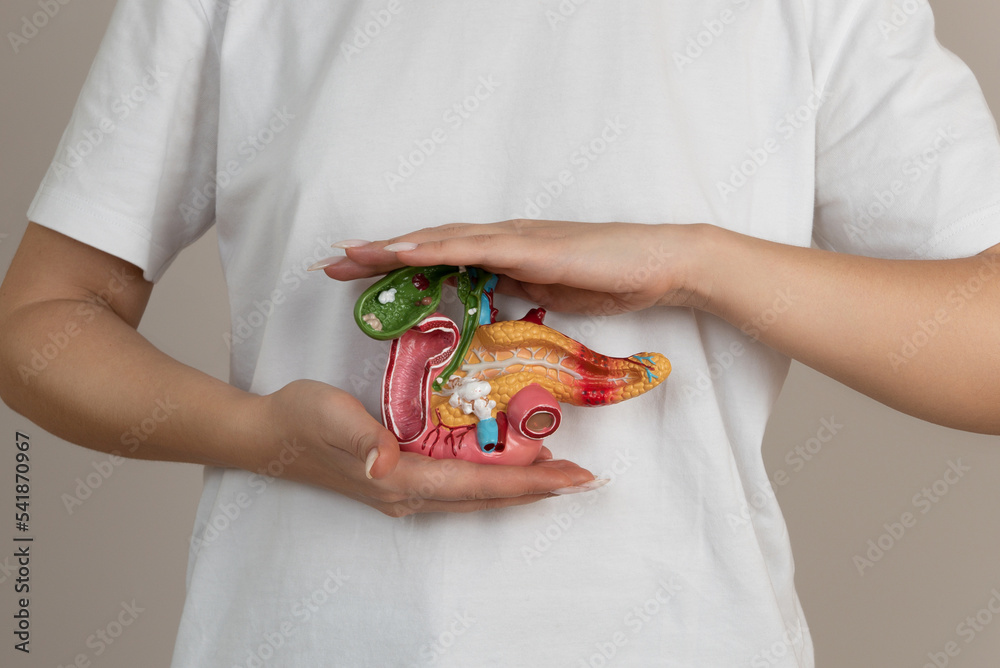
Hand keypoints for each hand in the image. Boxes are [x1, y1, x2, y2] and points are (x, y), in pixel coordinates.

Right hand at [247, 379, 600, 516]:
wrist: (269, 434)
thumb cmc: (301, 418)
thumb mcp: (331, 418)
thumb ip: (360, 441)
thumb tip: (384, 464)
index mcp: (402, 480)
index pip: (479, 483)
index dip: (529, 480)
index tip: (573, 475)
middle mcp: (410, 494)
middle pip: (488, 496)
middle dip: (540, 488)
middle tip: (585, 477)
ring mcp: (406, 491)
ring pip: (477, 494)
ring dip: (521, 486)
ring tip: (561, 474)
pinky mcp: (401, 479)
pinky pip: (461, 485)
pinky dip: (494, 479)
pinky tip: (509, 467)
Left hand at [322, 220, 710, 314]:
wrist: (662, 263)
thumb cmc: (612, 277)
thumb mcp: (552, 291)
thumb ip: (518, 289)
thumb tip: (490, 295)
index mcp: (505, 252)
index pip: (441, 258)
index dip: (398, 266)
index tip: (360, 277)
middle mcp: (502, 239)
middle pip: (429, 245)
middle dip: (379, 256)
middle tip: (332, 265)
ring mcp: (516, 239)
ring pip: (441, 241)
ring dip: (394, 249)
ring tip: (350, 256)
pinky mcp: (532, 248)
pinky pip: (473, 248)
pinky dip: (434, 249)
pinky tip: (402, 252)